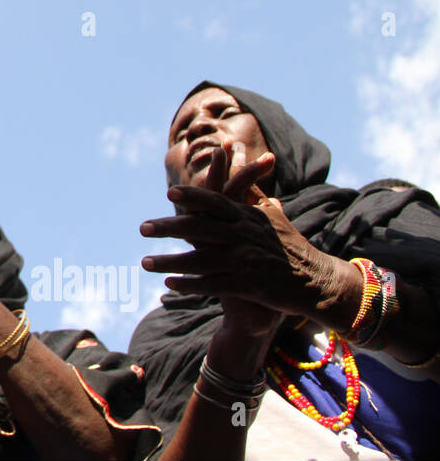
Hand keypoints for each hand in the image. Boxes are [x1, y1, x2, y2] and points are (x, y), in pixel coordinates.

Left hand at [141, 146, 356, 332]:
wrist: (317, 283)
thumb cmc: (292, 248)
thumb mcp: (275, 219)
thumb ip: (255, 198)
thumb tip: (246, 175)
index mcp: (249, 218)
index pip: (217, 202)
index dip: (194, 196)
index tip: (170, 193)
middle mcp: (245, 237)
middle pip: (200, 228)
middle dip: (168, 227)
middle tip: (142, 228)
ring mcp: (246, 261)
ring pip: (200, 260)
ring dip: (170, 262)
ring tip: (145, 262)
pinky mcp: (248, 285)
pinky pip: (212, 285)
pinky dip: (190, 285)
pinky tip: (169, 285)